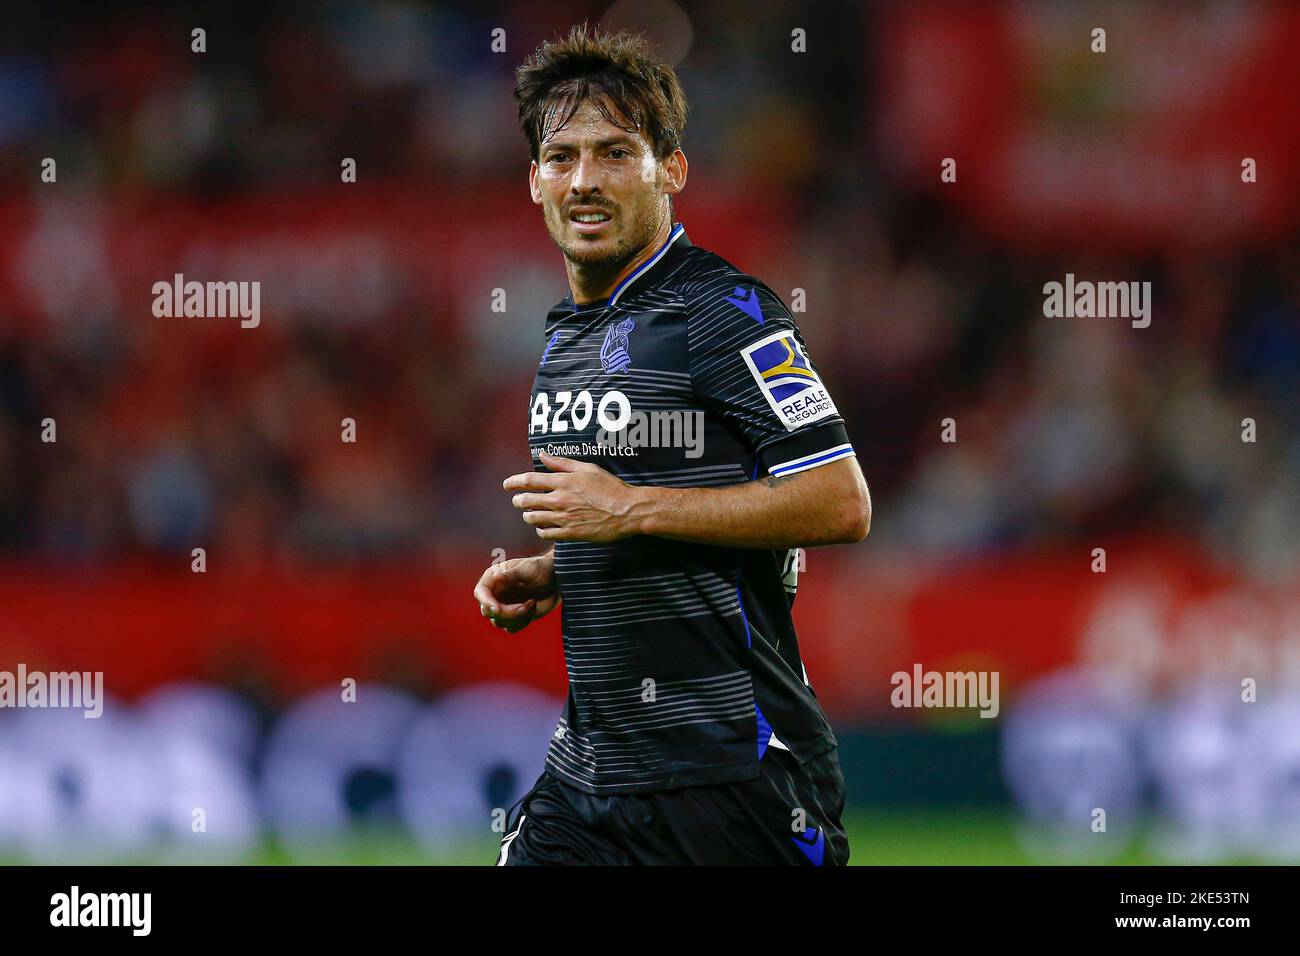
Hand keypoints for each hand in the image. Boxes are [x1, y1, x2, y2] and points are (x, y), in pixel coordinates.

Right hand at [473, 552, 559, 632]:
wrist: (558, 579)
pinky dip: (523, 621)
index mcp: (494, 577)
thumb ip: (512, 575)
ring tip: (532, 603)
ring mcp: (504, 606)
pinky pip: (511, 628)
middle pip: (488, 612)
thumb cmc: (543, 568)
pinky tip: (533, 607)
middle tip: (526, 605)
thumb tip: (496, 576)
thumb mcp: (529, 569)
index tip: (497, 609)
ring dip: (517, 617)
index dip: (486, 602)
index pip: (481, 592)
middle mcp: (496, 593)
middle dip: (506, 613)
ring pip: (499, 622)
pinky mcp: (515, 617)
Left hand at [504, 451, 646, 541]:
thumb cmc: (610, 487)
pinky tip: (544, 525)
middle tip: (518, 500)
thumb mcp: (587, 469)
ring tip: (530, 513)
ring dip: (528, 515)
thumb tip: (543, 455)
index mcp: (563, 481)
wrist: (626, 511)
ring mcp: (563, 518)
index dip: (514, 482)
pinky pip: (544, 532)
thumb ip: (563, 463)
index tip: (507, 485)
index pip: (529, 480)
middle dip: (518, 500)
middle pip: (526, 501)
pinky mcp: (569, 533)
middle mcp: (559, 499)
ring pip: (532, 518)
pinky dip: (540, 528)